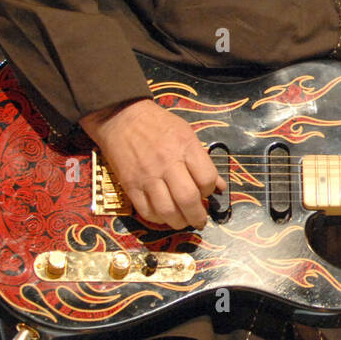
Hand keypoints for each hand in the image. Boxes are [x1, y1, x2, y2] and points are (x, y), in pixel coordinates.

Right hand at [80, 98, 225, 229]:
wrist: (121, 118)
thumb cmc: (159, 124)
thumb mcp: (187, 134)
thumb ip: (203, 160)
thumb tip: (219, 186)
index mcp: (185, 148)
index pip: (206, 178)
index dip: (209, 190)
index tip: (207, 192)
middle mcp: (167, 163)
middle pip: (188, 199)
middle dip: (198, 216)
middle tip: (200, 221)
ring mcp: (147, 176)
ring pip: (166, 211)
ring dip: (179, 222)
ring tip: (183, 222)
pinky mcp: (130, 185)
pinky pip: (146, 211)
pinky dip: (158, 219)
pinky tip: (164, 216)